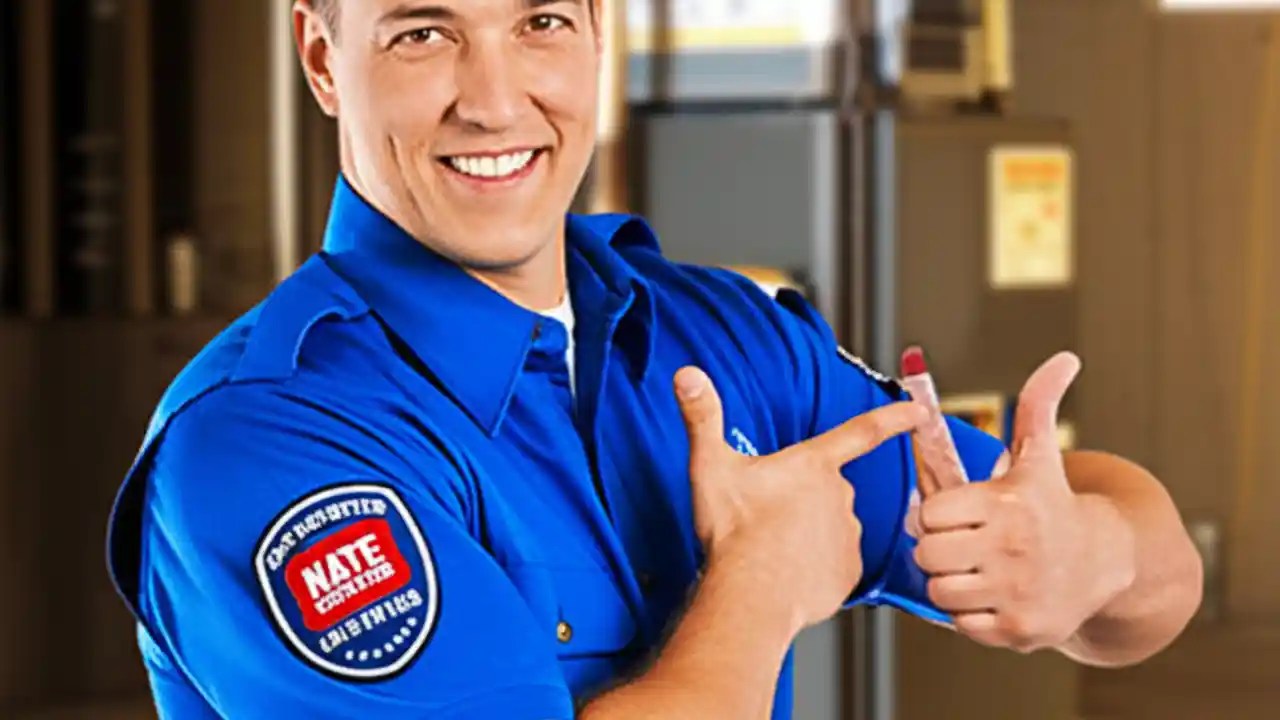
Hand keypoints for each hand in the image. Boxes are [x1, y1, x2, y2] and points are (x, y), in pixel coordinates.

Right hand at [674, 366, 926, 633]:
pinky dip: (815, 568)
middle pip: (828, 490)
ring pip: (832, 528)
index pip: (861, 432)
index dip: (892, 418)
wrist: (750, 594)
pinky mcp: (849, 572)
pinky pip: (834, 564)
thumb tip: (687, 375)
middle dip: (804, 501)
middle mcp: (839, 496)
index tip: (918, 410)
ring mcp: (848, 535)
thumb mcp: (710, 466)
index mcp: (811, 465)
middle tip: (767, 519)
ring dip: (809, 535)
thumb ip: (702, 417)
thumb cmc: (733, 532)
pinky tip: (790, 573)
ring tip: (774, 550)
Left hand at [913, 353, 1133, 652]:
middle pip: (928, 553)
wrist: (1106, 564)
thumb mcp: (1041, 455)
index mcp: (1008, 503)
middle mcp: (1012, 549)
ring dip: (948, 580)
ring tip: (970, 568)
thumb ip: (1036, 404)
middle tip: (954, 542)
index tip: (952, 513)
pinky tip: (990, 594)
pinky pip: (960, 624)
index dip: (934, 514)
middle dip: (935, 547)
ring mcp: (1016, 592)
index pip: (931, 512)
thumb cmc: (1055, 503)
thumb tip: (1064, 358)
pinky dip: (968, 613)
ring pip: (940, 590)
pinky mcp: (1019, 630)